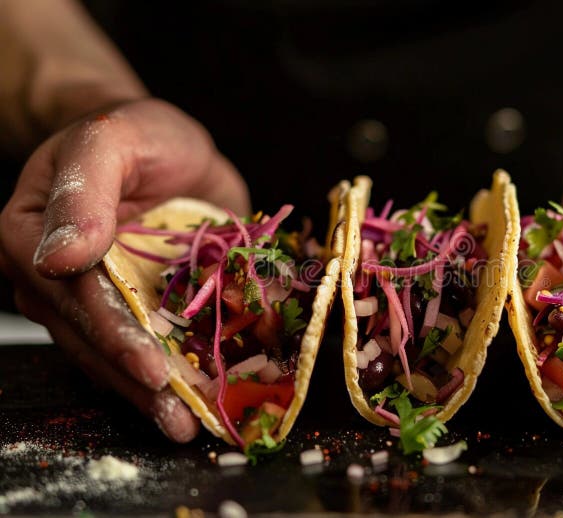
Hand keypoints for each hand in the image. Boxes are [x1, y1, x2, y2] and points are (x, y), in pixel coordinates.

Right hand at [0, 98, 249, 440]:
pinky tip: (200, 398)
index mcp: (30, 235)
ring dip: (153, 394)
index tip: (152, 370)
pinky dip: (174, 372)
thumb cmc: (134, 133)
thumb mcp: (112, 140)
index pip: (75, 298)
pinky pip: (147, 343)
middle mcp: (52, 277)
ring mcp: (91, 297)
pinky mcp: (132, 303)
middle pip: (93, 339)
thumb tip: (59, 257)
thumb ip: (87, 190)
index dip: (115, 337)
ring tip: (189, 424)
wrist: (162, 142)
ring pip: (116, 354)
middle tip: (180, 419)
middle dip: (138, 382)